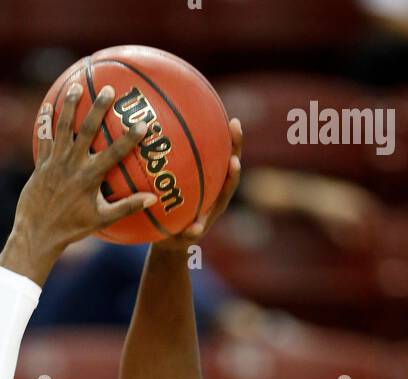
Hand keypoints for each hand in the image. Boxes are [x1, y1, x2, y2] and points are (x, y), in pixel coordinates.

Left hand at [0, 84, 156, 284]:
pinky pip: (44, 137)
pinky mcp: (42, 163)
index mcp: (90, 177)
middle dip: (99, 108)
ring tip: (77, 86)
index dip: (130, 138)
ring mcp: (56, 162)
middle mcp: (73, 165)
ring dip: (70, 105)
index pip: (115, 153)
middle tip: (109, 90)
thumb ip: (127, 207)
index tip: (143, 123)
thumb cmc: (72, 228)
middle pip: (87, 130)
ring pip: (63, 127)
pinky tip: (49, 104)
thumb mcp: (101, 220)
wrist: (38, 233)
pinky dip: (47, 120)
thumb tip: (153, 199)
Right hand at [152, 117, 242, 252]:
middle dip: (234, 144)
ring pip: (216, 154)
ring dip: (218, 133)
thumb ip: (188, 235)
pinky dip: (195, 135)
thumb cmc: (174, 239)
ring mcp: (207, 179)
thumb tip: (195, 231)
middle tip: (234, 123)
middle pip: (229, 163)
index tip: (235, 162)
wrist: (172, 236)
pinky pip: (196, 152)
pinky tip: (185, 115)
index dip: (232, 175)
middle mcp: (216, 189)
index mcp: (216, 204)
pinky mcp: (194, 174)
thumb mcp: (180, 240)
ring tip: (217, 109)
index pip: (229, 187)